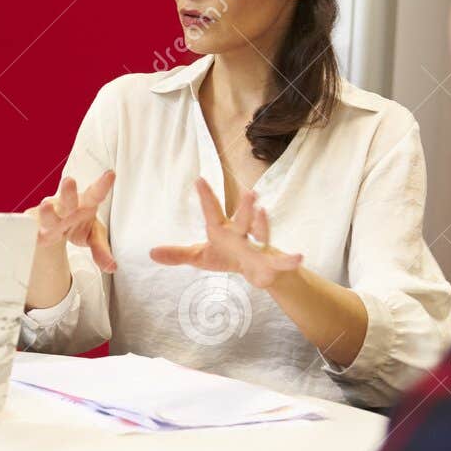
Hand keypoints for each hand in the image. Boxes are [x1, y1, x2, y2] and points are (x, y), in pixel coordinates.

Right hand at [31, 171, 116, 273]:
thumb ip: (101, 250)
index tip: (110, 175)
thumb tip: (112, 267)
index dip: (102, 185)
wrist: (58, 224)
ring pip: (48, 214)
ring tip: (46, 205)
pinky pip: (31, 226)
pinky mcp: (35, 225)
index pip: (95, 194)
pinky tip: (26, 227)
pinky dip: (29, 227)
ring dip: (47, 211)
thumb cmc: (79, 224)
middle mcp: (66, 207)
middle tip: (70, 181)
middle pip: (68, 200)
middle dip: (69, 192)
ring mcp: (49, 216)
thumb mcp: (94, 236)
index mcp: (85, 204)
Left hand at [149, 177, 302, 289]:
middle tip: (249, 192)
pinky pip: (282, 262)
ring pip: (263, 234)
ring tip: (265, 211)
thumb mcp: (201, 257)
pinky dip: (290, 261)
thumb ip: (178, 254)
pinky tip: (299, 257)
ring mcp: (258, 247)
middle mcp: (242, 233)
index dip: (206, 197)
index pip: (212, 212)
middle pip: (242, 219)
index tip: (198, 179)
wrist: (257, 271)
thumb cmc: (227, 257)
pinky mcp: (271, 263)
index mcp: (223, 230)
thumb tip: (151, 252)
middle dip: (245, 208)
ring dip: (264, 224)